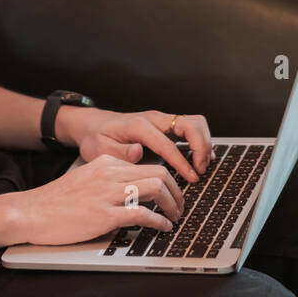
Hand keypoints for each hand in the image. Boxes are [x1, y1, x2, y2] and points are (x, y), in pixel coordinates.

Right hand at [18, 154, 183, 245]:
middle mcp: (110, 173)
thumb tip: (136, 191)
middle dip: (177, 192)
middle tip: (180, 207)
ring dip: (172, 205)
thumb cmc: (56, 201)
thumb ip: (109, 179)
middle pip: (160, 173)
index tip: (174, 194)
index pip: (150, 164)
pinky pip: (142, 215)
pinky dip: (159, 222)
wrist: (29, 211)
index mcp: (106, 162)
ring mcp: (107, 193)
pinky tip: (162, 228)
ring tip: (175, 218)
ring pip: (156, 188)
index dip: (169, 181)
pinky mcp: (103, 215)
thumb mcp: (86, 179)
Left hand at [59, 108, 214, 183]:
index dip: (183, 162)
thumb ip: (120, 153)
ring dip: (204, 142)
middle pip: (190, 124)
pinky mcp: (166, 125)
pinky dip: (200, 140)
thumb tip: (139, 152)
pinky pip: (191, 127)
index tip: (192, 177)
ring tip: (203, 165)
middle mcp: (154, 119)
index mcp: (139, 126)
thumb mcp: (100, 150)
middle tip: (201, 169)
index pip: (168, 144)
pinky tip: (200, 158)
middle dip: (201, 147)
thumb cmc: (97, 139)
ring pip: (195, 122)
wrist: (93, 125)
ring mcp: (162, 120)